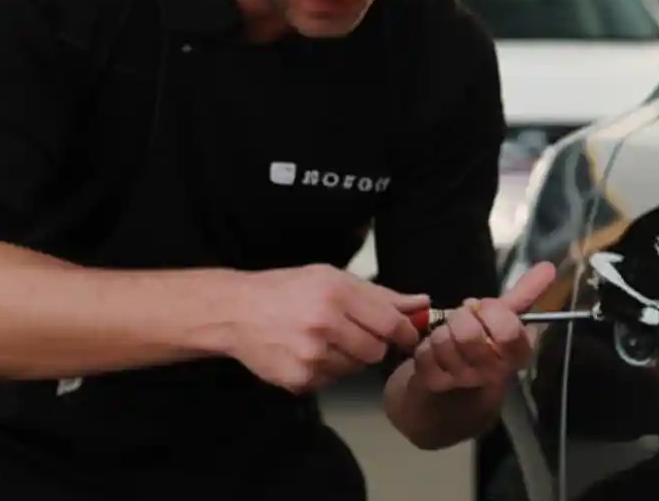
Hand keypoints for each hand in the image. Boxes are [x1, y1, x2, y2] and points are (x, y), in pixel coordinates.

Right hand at [226, 264, 428, 393]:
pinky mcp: (299, 379)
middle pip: (376, 351)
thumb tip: (422, 303)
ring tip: (323, 340)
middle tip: (351, 333)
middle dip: (371, 344)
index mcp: (337, 294)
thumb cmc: (289, 289)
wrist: (236, 311)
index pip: (391, 324)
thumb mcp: (332, 278)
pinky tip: (306, 353)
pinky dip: (325, 370)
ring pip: (354, 368)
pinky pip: (331, 381)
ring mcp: (311, 355)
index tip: (405, 335)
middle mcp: (325, 324)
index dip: (404, 333)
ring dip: (347, 358)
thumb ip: (380, 295)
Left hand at [411, 261, 556, 392]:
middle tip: (463, 319)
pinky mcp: (435, 384)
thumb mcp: (504, 318)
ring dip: (442, 330)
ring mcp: (463, 380)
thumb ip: (526, 293)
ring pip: (445, 342)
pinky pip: (425, 354)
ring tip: (448, 333)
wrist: (453, 386)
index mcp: (516, 354)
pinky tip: (433, 349)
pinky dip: (426, 345)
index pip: (509, 332)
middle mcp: (493, 372)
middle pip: (472, 336)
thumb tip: (549, 266)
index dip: (493, 313)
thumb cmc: (483, 343)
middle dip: (462, 317)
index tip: (485, 307)